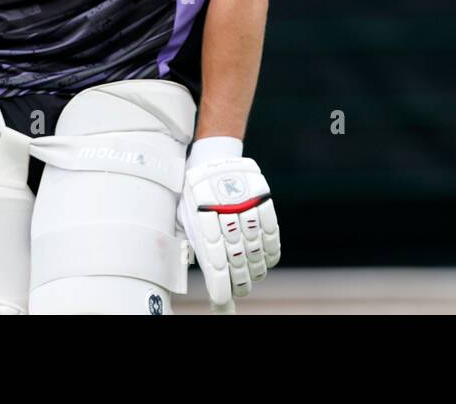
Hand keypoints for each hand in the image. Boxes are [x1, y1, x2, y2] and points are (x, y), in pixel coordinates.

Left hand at [177, 154, 279, 310]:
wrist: (213, 155)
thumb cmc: (195, 191)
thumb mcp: (184, 214)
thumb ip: (192, 241)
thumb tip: (198, 271)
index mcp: (201, 217)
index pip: (214, 259)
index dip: (220, 283)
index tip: (222, 299)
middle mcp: (225, 211)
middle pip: (236, 256)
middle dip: (239, 279)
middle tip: (241, 291)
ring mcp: (245, 204)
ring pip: (255, 245)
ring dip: (256, 267)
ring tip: (254, 278)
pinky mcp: (261, 196)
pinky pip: (270, 228)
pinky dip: (271, 247)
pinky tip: (268, 259)